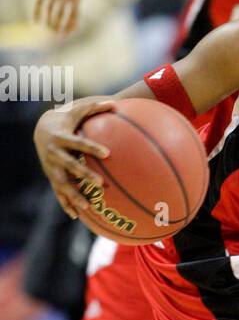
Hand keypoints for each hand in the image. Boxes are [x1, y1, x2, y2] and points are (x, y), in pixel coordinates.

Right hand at [33, 0, 83, 35]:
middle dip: (57, 25)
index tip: (64, 36)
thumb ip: (76, 8)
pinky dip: (37, 12)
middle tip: (54, 34)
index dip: (68, 26)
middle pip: (60, 12)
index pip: (73, 13)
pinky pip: (39, 0)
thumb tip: (74, 28)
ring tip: (48, 28)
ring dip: (48, 20)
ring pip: (49, 7)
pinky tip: (36, 21)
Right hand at [34, 98, 114, 218]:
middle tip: (101, 184)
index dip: (92, 148)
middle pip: (70, 166)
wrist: (41, 130)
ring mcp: (51, 167)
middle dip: (84, 175)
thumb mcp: (76, 111)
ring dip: (73, 196)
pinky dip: (66, 204)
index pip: (79, 143)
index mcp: (62, 137)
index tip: (108, 154)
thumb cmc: (66, 120)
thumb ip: (94, 108)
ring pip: (62, 184)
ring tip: (87, 208)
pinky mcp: (51, 176)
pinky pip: (58, 193)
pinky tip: (76, 216)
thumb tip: (115, 103)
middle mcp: (54, 153)